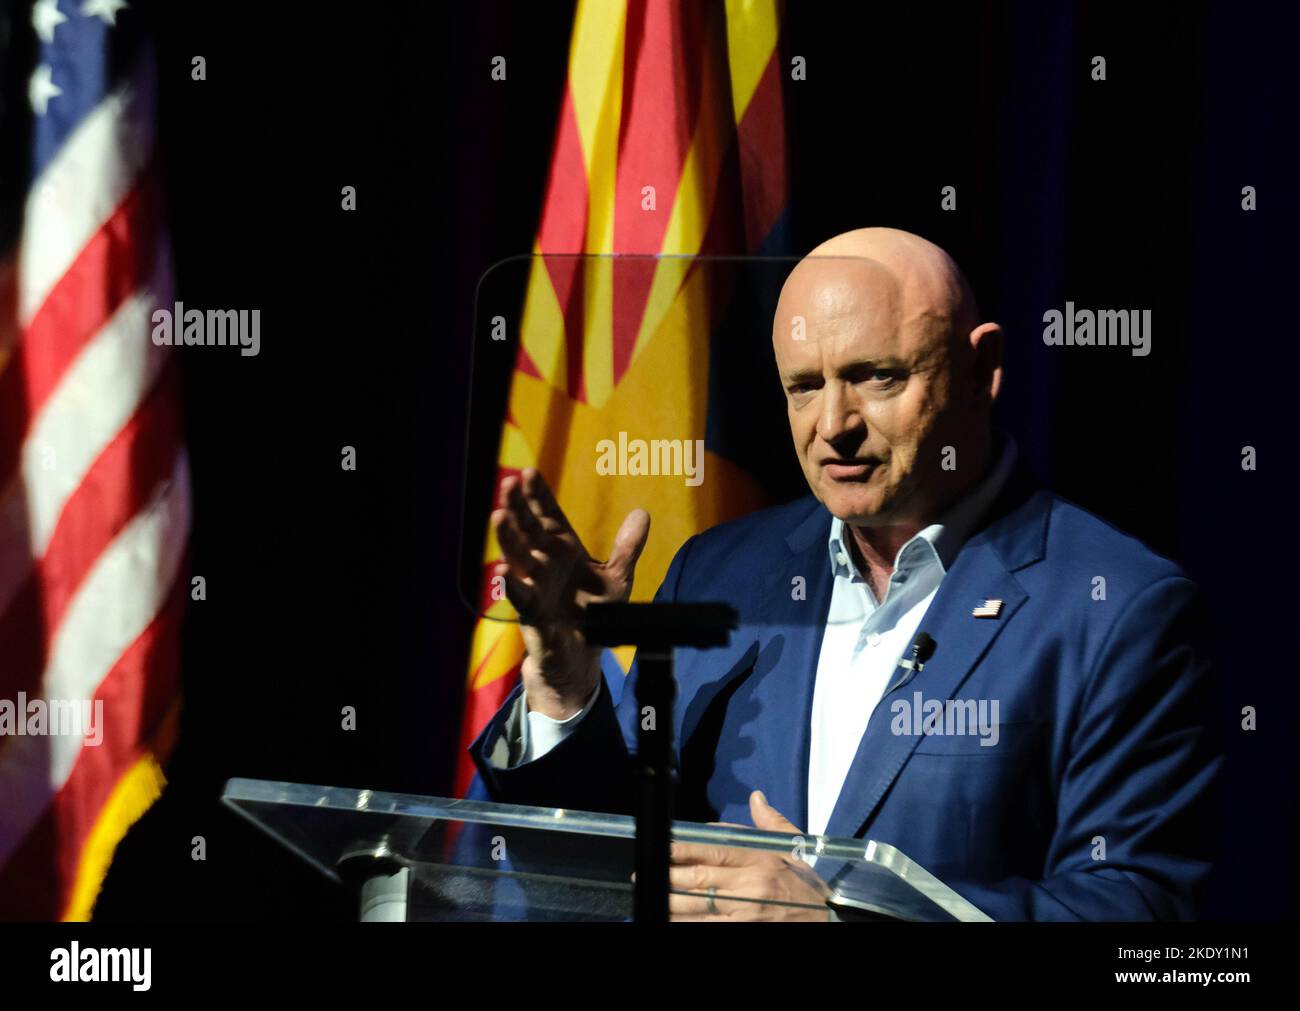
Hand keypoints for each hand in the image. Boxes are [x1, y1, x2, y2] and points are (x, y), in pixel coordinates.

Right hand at [490, 467, 649, 718]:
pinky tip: (505, 569)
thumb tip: (642, 513)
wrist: (582, 657)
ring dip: (507, 539)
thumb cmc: (593, 615)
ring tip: (498, 516)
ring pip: (518, 558)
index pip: (547, 517)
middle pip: (528, 531)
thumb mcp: (617, 577)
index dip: (538, 496)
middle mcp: (544, 565)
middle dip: (517, 508)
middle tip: (508, 482)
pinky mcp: (533, 616)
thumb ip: (627, 547)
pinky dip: (513, 584)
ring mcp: (536, 589)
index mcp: (562, 550)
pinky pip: (521, 597)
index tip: (529, 473)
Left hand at [667, 791, 833, 920]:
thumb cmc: (809, 887)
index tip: (662, 844)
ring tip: (652, 896)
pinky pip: (706, 926)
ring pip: (696, 905)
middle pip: (697, 876)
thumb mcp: (795, 849)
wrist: (831, 921)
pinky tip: (671, 919)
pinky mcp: (742, 931)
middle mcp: (750, 883)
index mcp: (759, 856)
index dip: (682, 846)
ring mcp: (745, 911)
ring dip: (670, 901)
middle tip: (643, 873)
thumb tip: (756, 797)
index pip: (712, 846)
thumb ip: (771, 822)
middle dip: (668, 875)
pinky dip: (687, 923)